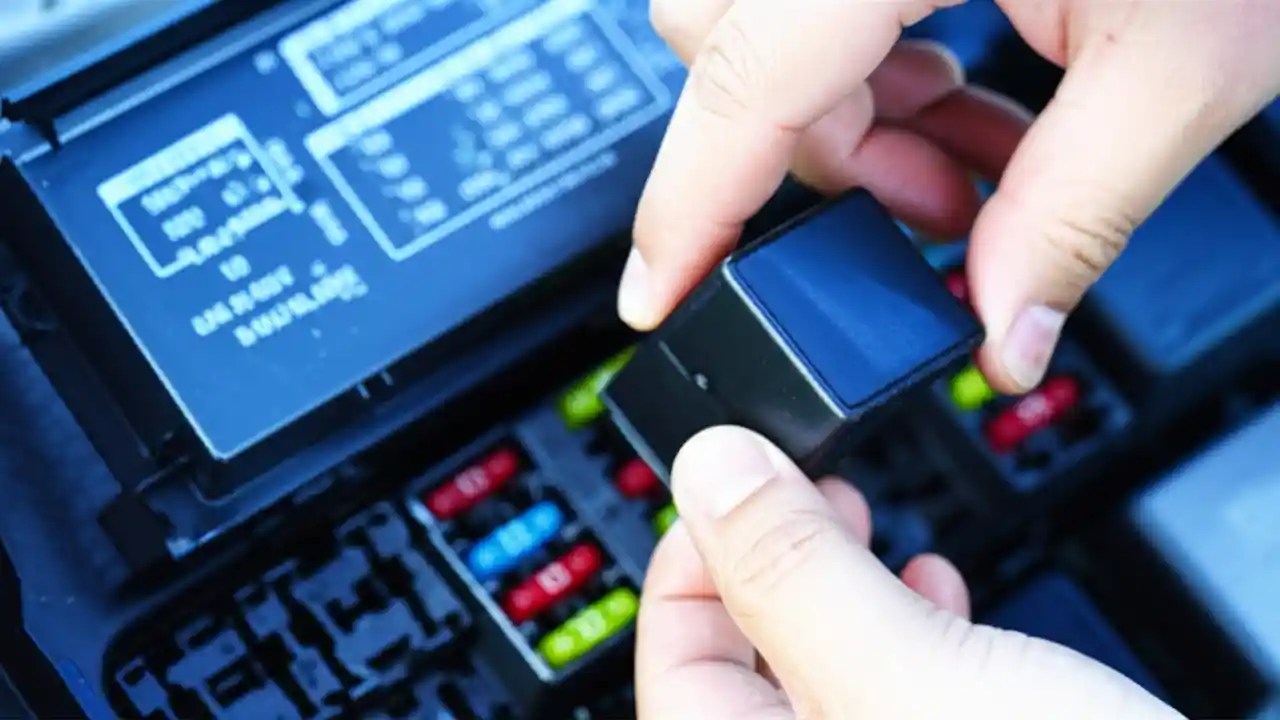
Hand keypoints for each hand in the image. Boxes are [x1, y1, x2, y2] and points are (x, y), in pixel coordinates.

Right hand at [618, 0, 1279, 393]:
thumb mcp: (1185, 60)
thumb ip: (1073, 215)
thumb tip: (1002, 331)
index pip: (744, 83)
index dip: (687, 207)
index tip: (656, 292)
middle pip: (727, 51)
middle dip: (810, 159)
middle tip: (927, 211)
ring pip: (769, 30)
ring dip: (849, 121)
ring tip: (974, 161)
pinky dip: (874, 69)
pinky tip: (968, 93)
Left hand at [636, 426, 1182, 718]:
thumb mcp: (905, 677)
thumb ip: (795, 572)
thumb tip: (713, 472)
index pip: (671, 663)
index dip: (692, 557)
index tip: (732, 483)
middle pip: (745, 659)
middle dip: (769, 555)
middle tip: (801, 487)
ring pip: (824, 666)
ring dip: (836, 580)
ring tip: (860, 520)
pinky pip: (893, 688)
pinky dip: (903, 624)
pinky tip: (935, 585)